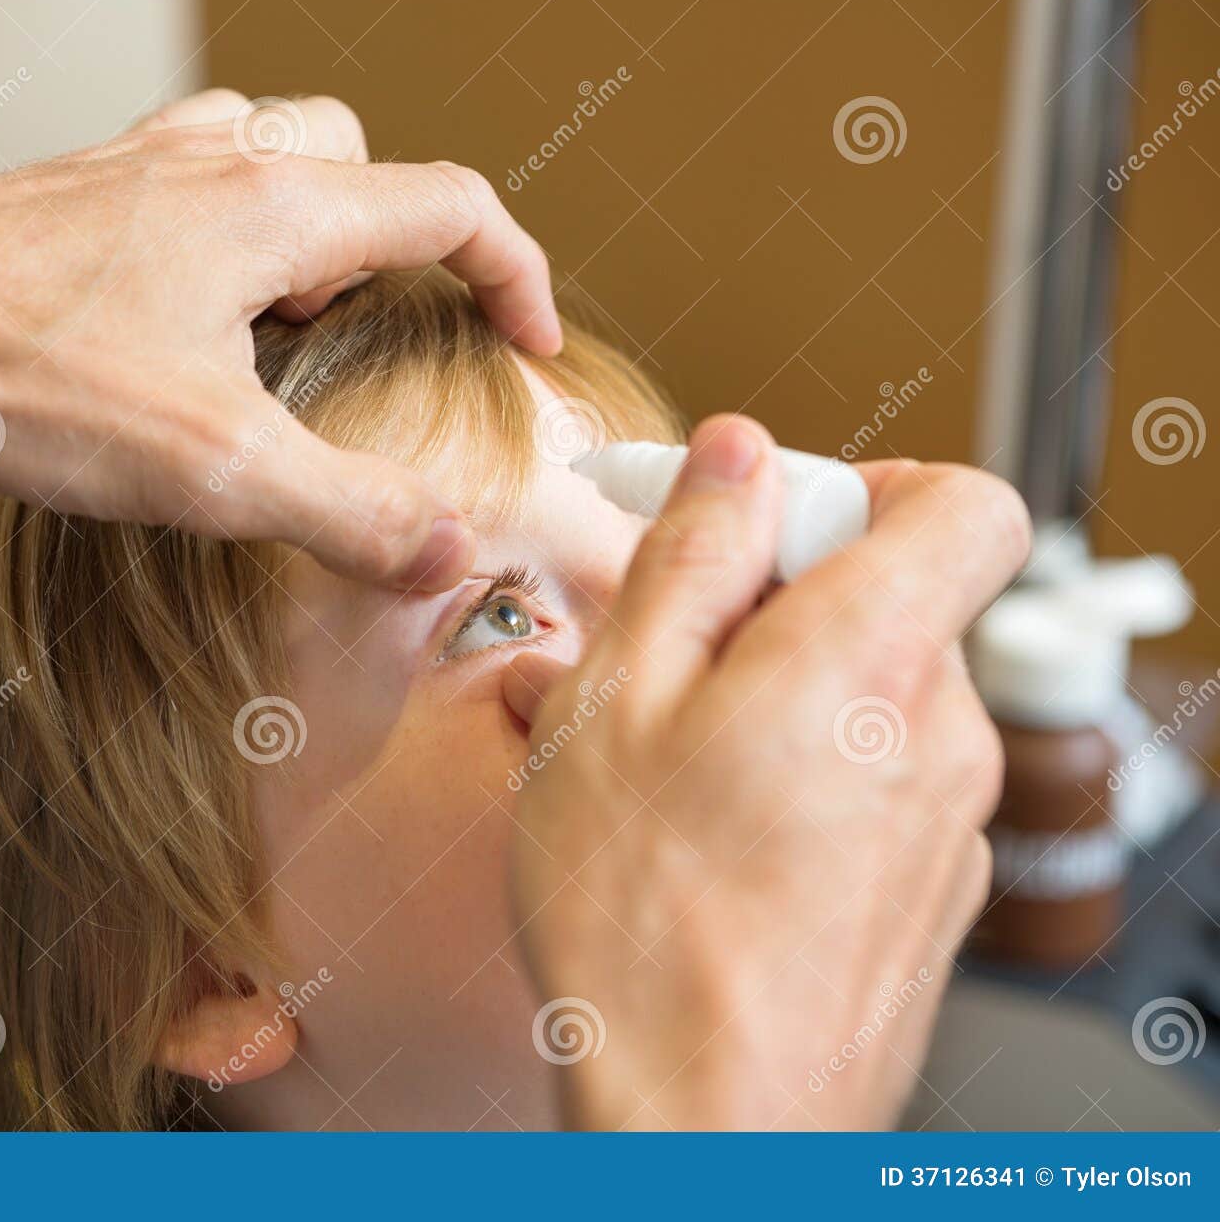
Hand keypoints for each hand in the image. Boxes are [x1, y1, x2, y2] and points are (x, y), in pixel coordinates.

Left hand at [0, 89, 558, 591]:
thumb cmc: (22, 376)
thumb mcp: (219, 470)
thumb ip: (353, 512)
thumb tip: (452, 554)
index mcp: (277, 212)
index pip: (451, 205)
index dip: (516, 273)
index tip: (529, 341)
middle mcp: (212, 167)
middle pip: (362, 158)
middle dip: (402, 241)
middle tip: (378, 329)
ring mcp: (133, 171)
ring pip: (268, 146)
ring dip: (308, 219)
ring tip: (283, 317)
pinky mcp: (68, 198)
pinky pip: (178, 174)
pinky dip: (217, 223)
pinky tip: (177, 305)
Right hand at [506, 416, 1030, 1129]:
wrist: (705, 1123)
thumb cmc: (644, 926)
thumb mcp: (618, 700)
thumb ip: (692, 557)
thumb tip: (737, 458)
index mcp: (870, 659)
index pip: (964, 500)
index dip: (867, 484)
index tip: (769, 520)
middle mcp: (939, 735)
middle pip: (895, 600)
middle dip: (779, 599)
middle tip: (664, 651)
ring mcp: (945, 822)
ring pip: (868, 698)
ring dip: (771, 692)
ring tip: (657, 755)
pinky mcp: (928, 888)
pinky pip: (873, 781)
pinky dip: (799, 769)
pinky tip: (701, 824)